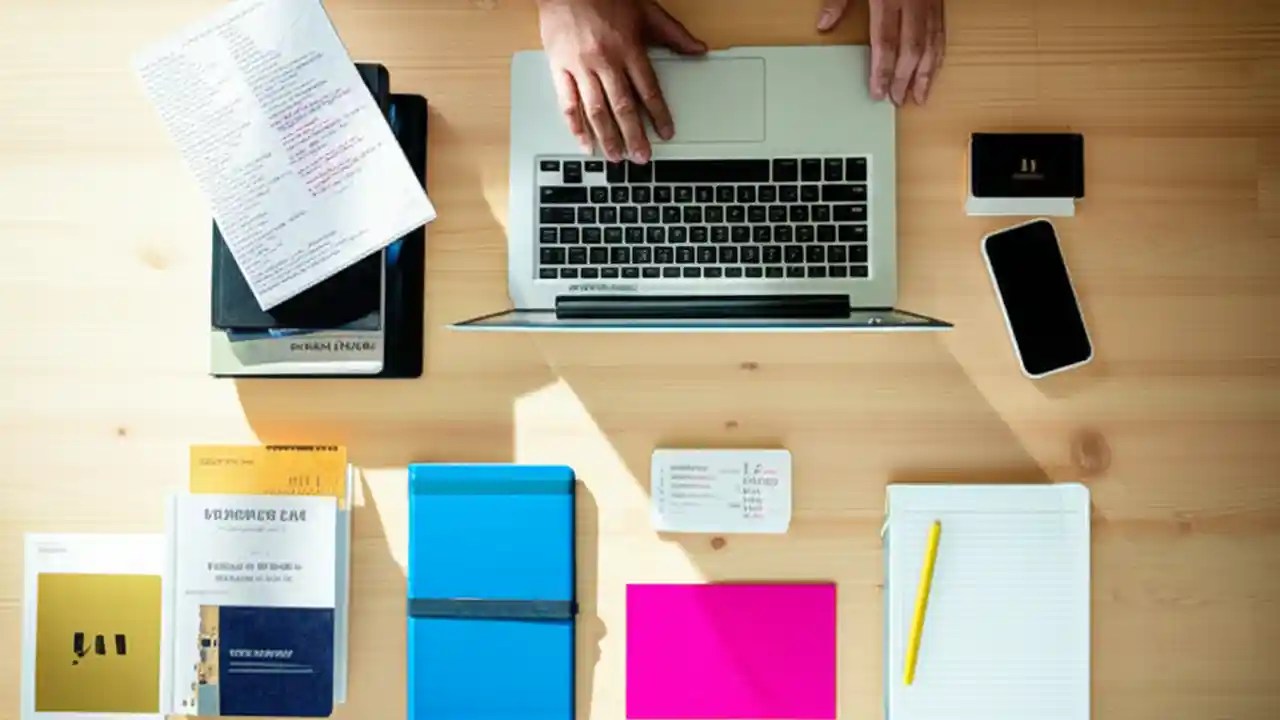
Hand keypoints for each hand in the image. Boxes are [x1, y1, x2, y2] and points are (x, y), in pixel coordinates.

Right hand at [536, 0, 706, 162]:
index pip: (648, 90)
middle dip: (633, 136)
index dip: (659, 114)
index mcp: (629, 49)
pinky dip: (575, 125)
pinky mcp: (559, 68)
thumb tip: (699, 49)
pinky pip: (567, 102)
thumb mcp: (646, 10)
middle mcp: (605, 61)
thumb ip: (673, 33)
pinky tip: (584, 142)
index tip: (666, 133)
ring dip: (607, 137)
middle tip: (641, 157)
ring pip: (596, 110)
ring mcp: (581, 67)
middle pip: (622, 106)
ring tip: (616, 157)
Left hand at [816, 0, 944, 105]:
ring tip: (920, 96)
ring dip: (927, 72)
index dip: (883, 70)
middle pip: (912, 48)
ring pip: (933, 42)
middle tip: (898, 101)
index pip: (886, 42)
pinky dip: (939, 52)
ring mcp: (929, 0)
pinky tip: (935, 67)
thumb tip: (824, 24)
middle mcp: (914, 1)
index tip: (878, 91)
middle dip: (906, 78)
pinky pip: (942, 30)